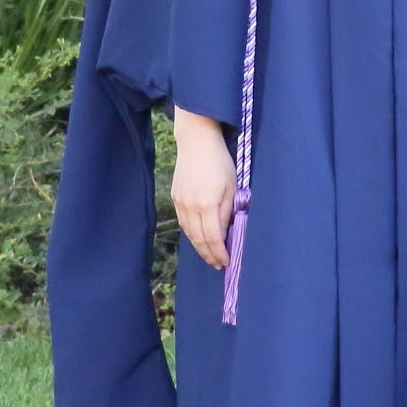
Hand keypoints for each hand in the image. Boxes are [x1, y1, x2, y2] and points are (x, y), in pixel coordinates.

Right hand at [170, 106, 235, 270]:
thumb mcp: (232, 186)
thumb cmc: (220, 162)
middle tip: (218, 264)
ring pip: (189, 233)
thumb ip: (227, 212)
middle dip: (209, 255)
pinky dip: (191, 234)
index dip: (219, 253)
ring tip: (209, 256)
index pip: (212, 238)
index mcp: (207, 204)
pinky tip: (198, 237)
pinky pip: (183, 222)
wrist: (196, 141)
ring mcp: (180, 202)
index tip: (226, 262)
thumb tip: (224, 234)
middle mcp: (190, 207)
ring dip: (199, 247)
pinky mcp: (175, 197)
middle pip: (198, 239)